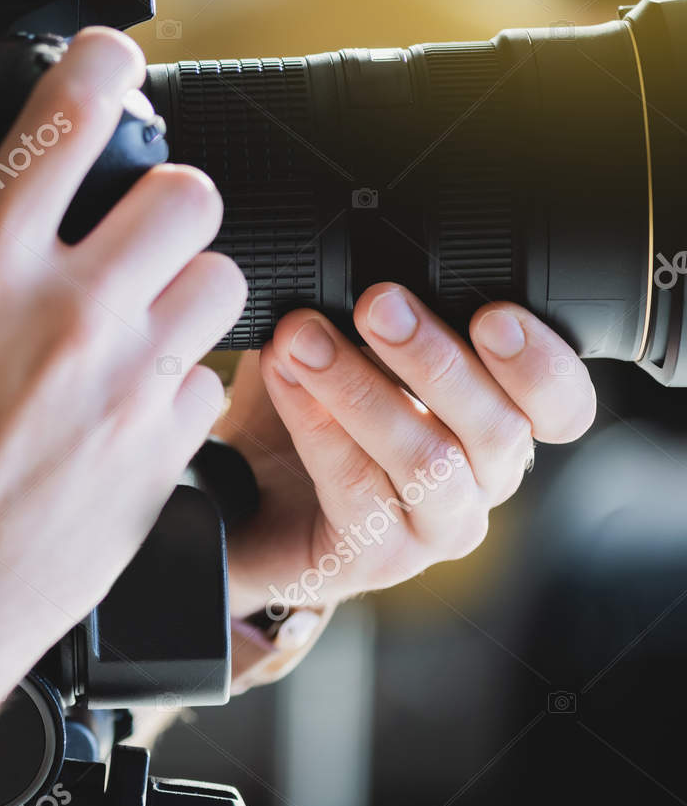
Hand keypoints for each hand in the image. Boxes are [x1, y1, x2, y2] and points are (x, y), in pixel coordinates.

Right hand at [0, 29, 245, 805]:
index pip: (79, 110)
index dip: (102, 61)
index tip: (101, 66)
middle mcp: (74, 315)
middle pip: (190, 189)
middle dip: (157, 190)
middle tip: (119, 220)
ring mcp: (130, 390)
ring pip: (221, 280)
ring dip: (180, 281)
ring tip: (130, 310)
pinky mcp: (161, 458)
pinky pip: (209, 383)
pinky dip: (176, 379)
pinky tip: (121, 402)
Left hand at [218, 286, 596, 619]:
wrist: (244, 498)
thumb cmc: (307, 413)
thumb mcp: (344, 345)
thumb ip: (369, 311)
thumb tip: (355, 248)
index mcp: (496, 421)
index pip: (560, 403)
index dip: (540, 363)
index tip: (493, 314)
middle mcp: (481, 479)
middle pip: (496, 427)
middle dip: (435, 358)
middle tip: (378, 304)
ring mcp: (435, 526)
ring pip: (427, 461)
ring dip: (362, 389)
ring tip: (304, 337)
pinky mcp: (379, 558)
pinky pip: (357, 489)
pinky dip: (317, 426)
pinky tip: (286, 381)